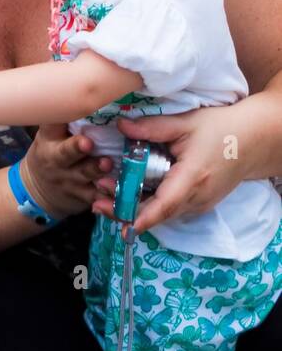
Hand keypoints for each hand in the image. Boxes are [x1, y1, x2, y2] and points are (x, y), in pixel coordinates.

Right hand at [20, 121, 112, 218]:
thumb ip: (64, 117)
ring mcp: (69, 180)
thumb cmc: (50, 151)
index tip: (70, 117)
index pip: (50, 127)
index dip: (58, 121)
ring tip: (107, 164)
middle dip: (76, 149)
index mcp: (49, 140)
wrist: (37, 188)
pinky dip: (108, 196)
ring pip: (84, 175)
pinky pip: (97, 197)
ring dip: (97, 170)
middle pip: (65, 154)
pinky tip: (118, 193)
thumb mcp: (49, 134)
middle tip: (88, 143)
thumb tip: (81, 83)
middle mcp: (56, 160)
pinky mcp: (82, 196)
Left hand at [91, 106, 245, 233]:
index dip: (144, 218)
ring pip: (164, 213)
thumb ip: (151, 127)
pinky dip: (150, 205)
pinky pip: (171, 209)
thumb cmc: (220, 128)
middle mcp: (198, 197)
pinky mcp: (200, 203)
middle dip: (126, 212)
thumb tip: (120, 126)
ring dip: (135, 208)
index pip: (166, 204)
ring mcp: (201, 203)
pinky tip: (129, 194)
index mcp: (193, 177)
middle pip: (159, 213)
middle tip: (97, 204)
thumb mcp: (185, 123)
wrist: (253, 140)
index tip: (123, 227)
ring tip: (104, 198)